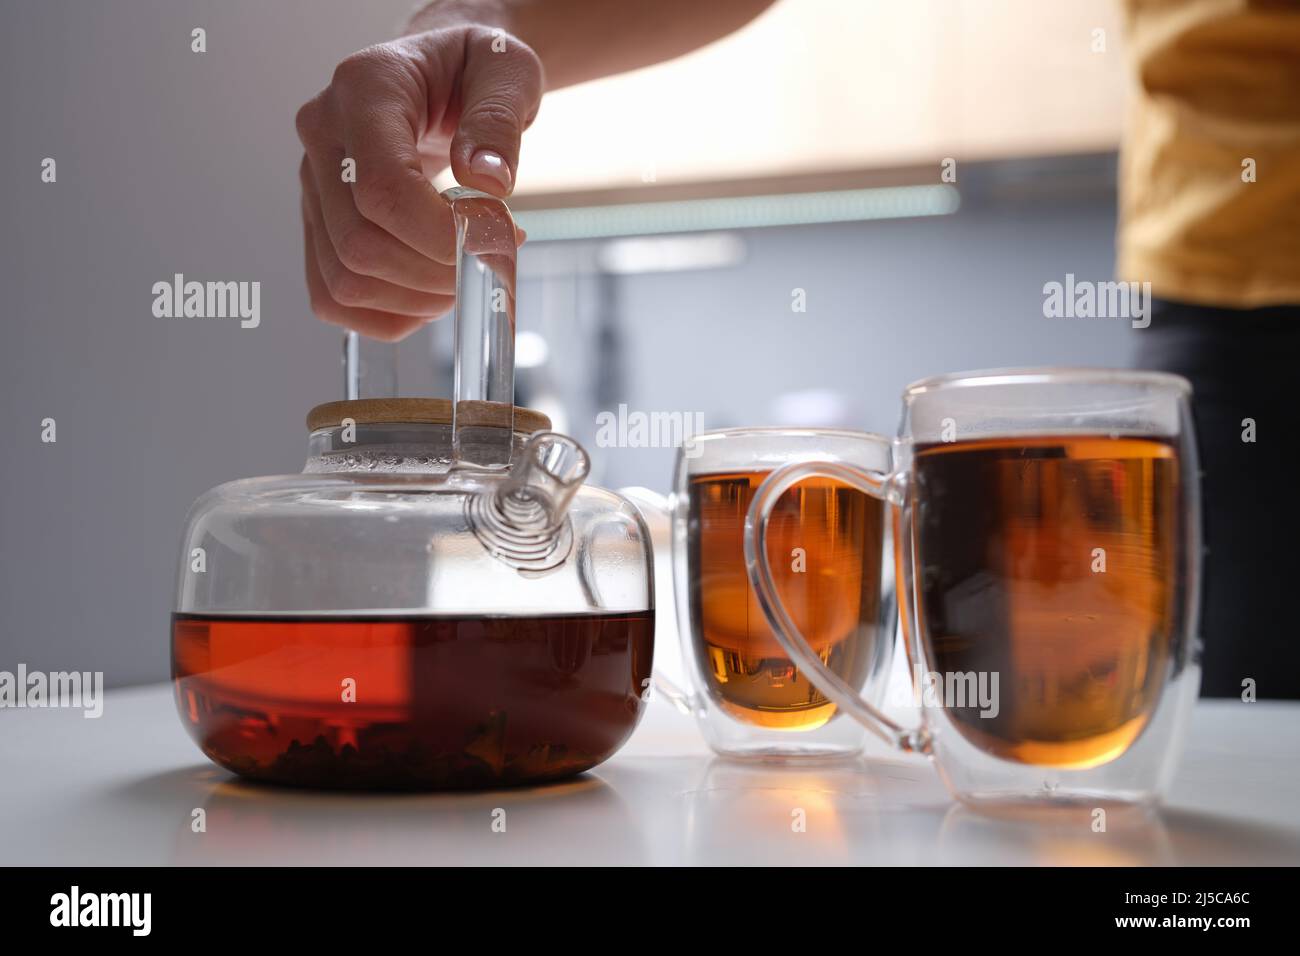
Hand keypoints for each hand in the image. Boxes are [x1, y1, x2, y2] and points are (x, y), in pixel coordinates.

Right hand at [295, 26, 541, 339]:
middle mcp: (323, 139)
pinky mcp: (320, 226)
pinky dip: (391, 314)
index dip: (438, 236)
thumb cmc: (472, 70)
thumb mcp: (507, 72)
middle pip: (359, 245)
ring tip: (469, 272)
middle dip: (437, 274)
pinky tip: (435, 294)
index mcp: (364, 91)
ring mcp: (314, 187)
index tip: (494, 242)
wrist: (444, 75)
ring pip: (346, 281)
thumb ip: (499, 120)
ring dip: (420, 299)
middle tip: (492, 260)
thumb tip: (488, 182)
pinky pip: (335, 298)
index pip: (380, 190)